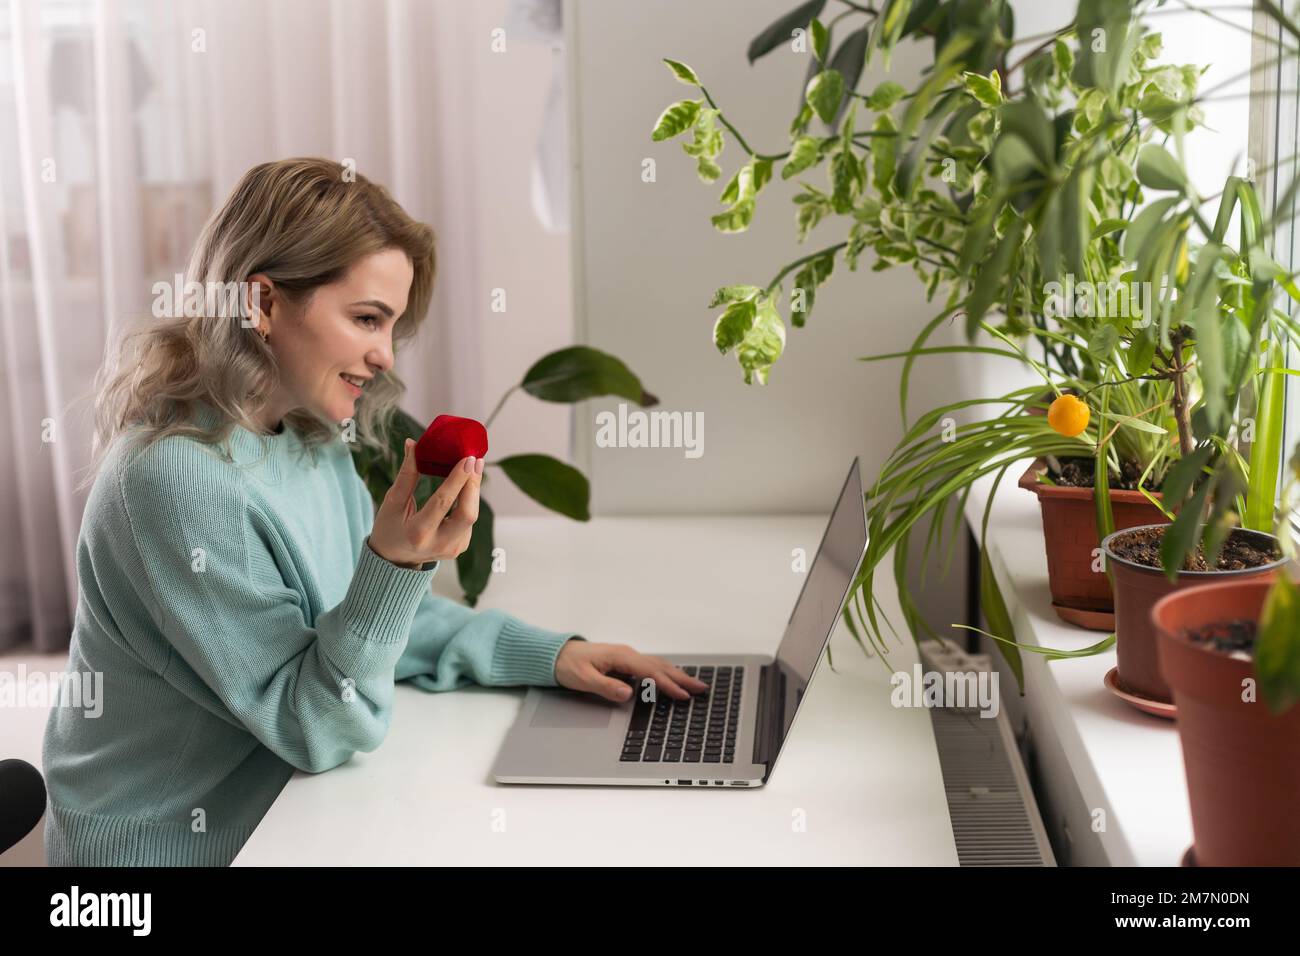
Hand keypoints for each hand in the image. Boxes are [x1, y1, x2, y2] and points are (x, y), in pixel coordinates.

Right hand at [369, 438, 483, 567]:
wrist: (394, 559)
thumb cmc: (390, 527)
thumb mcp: (392, 501)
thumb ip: (407, 474)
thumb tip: (413, 444)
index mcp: (418, 532)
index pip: (443, 502)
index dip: (458, 479)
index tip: (468, 458)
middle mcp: (439, 544)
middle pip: (468, 514)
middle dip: (473, 485)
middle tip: (474, 460)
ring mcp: (452, 549)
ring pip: (471, 516)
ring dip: (472, 490)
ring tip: (471, 468)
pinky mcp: (460, 548)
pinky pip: (469, 520)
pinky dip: (468, 501)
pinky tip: (464, 487)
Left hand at [554, 641, 709, 702]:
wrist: (556, 654)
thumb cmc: (568, 665)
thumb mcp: (584, 679)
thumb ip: (606, 686)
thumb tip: (628, 693)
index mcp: (621, 657)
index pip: (650, 672)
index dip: (668, 685)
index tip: (682, 695)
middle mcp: (627, 654)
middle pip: (660, 666)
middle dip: (681, 678)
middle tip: (701, 688)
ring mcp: (626, 656)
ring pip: (657, 665)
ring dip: (676, 675)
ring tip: (693, 684)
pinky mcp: (624, 661)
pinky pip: (649, 666)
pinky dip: (664, 672)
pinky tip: (670, 678)